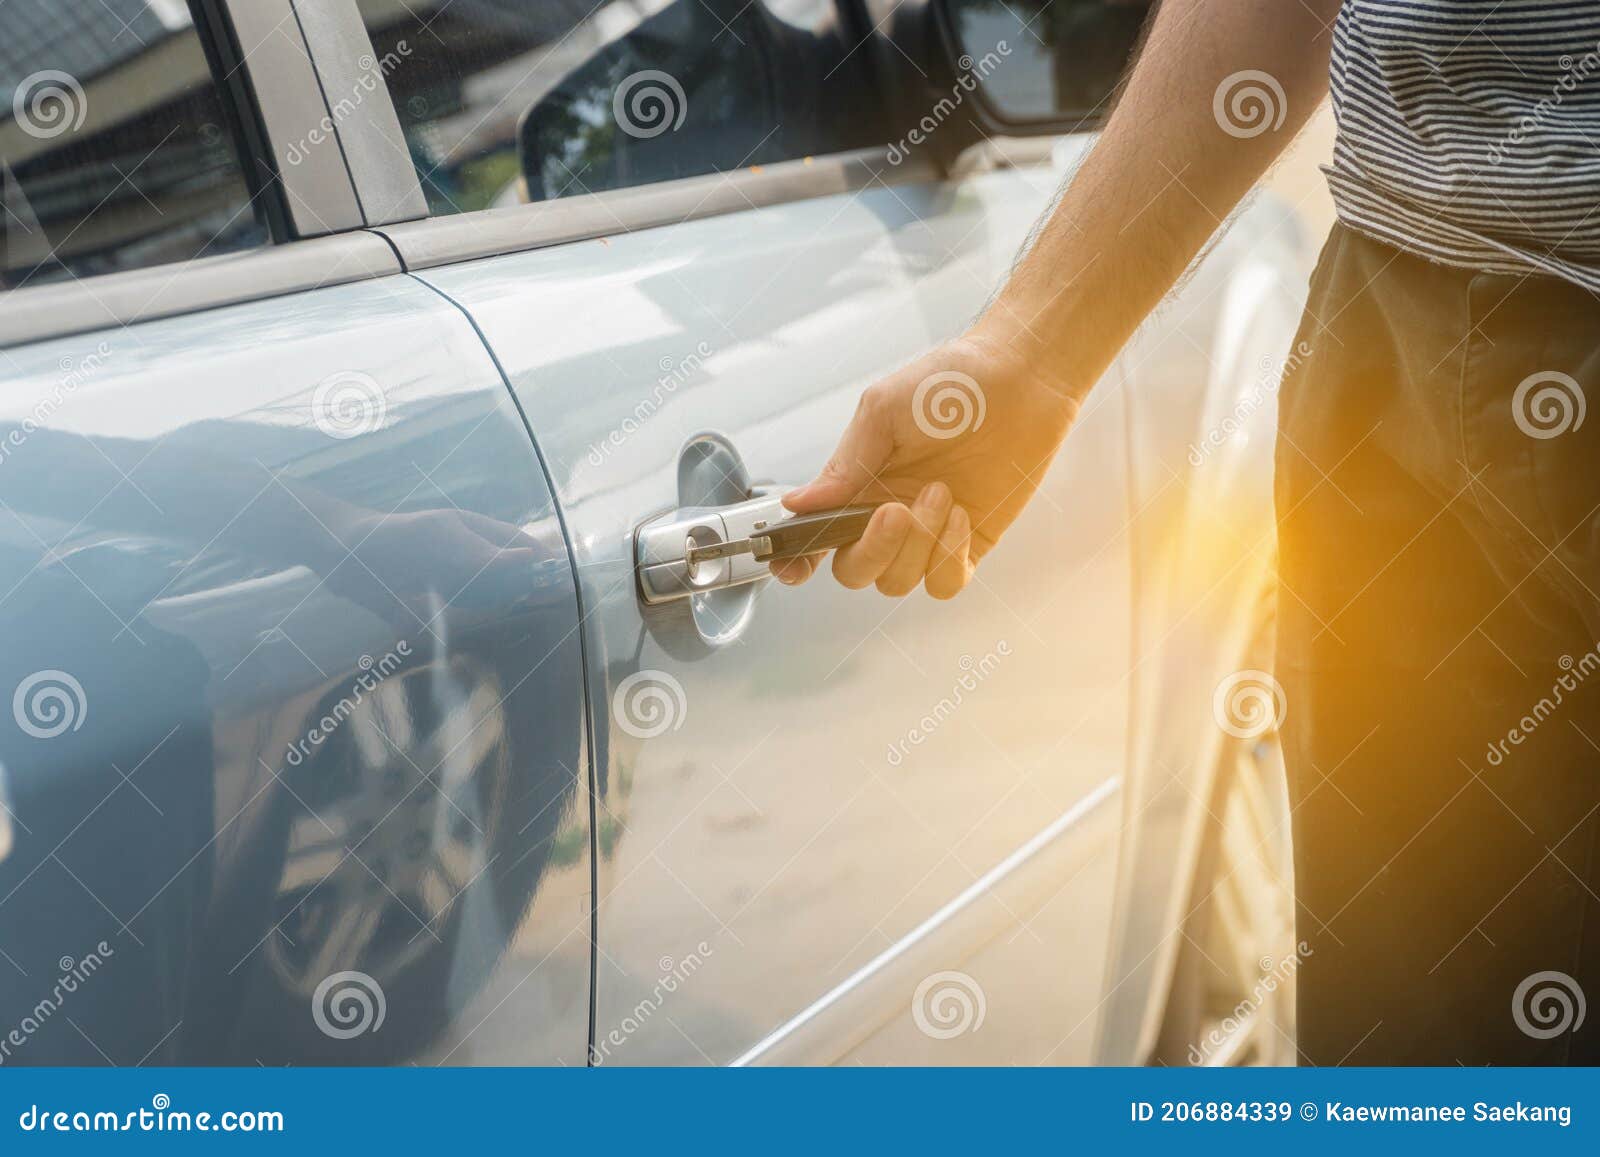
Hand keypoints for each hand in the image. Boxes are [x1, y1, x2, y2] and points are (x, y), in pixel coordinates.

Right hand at [773, 330, 1079, 598]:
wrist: (1019, 378)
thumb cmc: (950, 382)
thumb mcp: (883, 410)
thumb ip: (844, 464)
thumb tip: (798, 504)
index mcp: (857, 484)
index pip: (815, 537)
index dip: (797, 560)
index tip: (793, 567)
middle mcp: (886, 514)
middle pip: (854, 571)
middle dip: (871, 551)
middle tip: (895, 512)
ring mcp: (927, 533)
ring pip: (897, 582)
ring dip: (917, 544)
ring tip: (940, 491)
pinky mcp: (968, 542)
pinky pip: (944, 583)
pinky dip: (947, 557)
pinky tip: (960, 514)